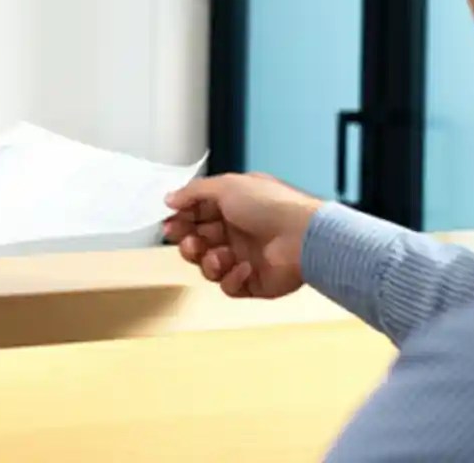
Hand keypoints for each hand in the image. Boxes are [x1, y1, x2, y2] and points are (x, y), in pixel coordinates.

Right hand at [163, 173, 323, 298]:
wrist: (304, 236)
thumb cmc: (271, 206)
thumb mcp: (227, 186)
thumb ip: (194, 192)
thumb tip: (170, 198)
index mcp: (234, 207)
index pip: (198, 215)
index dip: (182, 220)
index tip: (170, 223)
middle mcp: (238, 232)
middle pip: (199, 242)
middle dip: (188, 242)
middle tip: (189, 241)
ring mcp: (246, 258)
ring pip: (209, 266)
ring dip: (207, 261)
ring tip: (218, 255)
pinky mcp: (254, 282)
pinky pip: (229, 286)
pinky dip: (231, 278)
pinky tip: (243, 267)